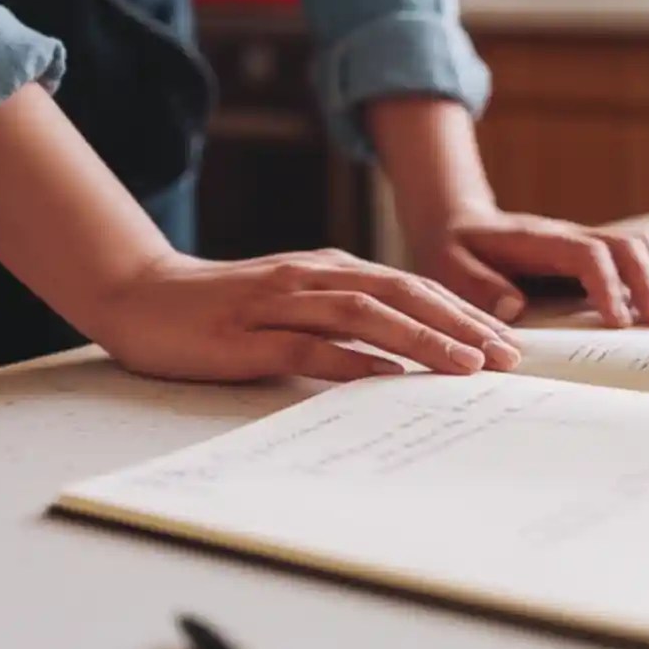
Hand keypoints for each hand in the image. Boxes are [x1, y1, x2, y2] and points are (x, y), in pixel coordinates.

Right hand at [88, 249, 520, 382]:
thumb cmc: (228, 308)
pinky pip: (304, 347)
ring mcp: (278, 303)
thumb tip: (409, 354)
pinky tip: (385, 379)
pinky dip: (348, 361)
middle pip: (401, 294)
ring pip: (362, 315)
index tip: (508, 342)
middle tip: (506, 356)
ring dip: (419, 339)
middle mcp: (312, 277)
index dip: (464, 313)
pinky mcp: (243, 336)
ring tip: (465, 365)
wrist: (141, 295)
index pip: (413, 288)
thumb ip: (348, 319)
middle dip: (459, 324)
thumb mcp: (298, 304)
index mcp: (331, 270)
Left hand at [410, 210, 648, 327]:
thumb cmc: (454, 250)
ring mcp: (586, 240)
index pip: (587, 254)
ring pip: (640, 247)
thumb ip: (478, 285)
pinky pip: (639, 253)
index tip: (621, 322)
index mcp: (539, 239)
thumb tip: (514, 308)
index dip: (608, 285)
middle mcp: (570, 235)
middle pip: (626, 246)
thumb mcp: (450, 265)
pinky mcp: (593, 252)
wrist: (459, 225)